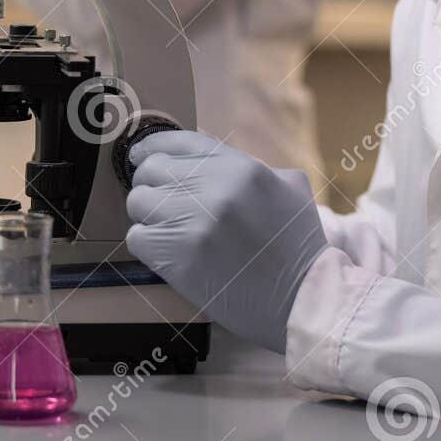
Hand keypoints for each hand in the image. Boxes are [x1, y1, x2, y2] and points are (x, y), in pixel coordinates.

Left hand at [126, 131, 327, 353]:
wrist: (303, 299)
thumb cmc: (298, 244)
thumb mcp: (287, 185)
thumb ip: (245, 163)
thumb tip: (201, 150)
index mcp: (241, 167)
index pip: (178, 141)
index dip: (152, 147)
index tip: (141, 156)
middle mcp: (215, 188)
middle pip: (151, 169)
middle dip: (153, 184)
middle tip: (165, 203)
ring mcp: (194, 223)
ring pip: (139, 202)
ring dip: (149, 216)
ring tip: (170, 231)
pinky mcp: (178, 258)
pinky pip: (137, 238)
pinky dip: (148, 245)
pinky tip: (169, 252)